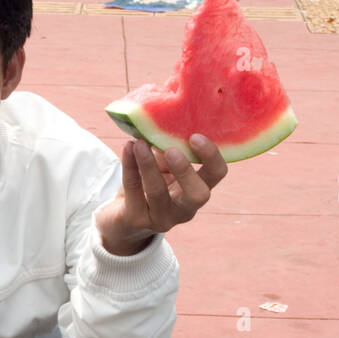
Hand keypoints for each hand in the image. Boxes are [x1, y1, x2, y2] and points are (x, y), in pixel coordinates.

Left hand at [97, 133, 227, 254]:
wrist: (121, 217)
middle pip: (198, 195)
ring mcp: (161, 218)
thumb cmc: (149, 184)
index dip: (211, 156)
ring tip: (140, 142)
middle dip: (186, 171)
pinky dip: (129, 166)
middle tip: (172, 150)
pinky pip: (133, 191)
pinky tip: (127, 147)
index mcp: (197, 190)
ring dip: (149, 164)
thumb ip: (169, 147)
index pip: (217, 174)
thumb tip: (169, 117)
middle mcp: (185, 209)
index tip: (195, 136)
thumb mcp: (163, 166)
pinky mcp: (136, 220)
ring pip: (157, 193)